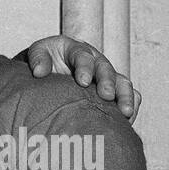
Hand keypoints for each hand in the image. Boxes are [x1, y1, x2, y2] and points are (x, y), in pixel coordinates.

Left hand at [25, 35, 140, 121]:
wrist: (48, 71)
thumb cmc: (42, 62)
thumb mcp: (37, 54)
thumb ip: (37, 59)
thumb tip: (39, 72)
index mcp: (76, 50)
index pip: (83, 56)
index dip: (85, 67)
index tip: (83, 82)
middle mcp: (95, 61)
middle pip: (106, 69)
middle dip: (107, 82)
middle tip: (106, 96)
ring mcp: (106, 76)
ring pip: (122, 82)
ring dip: (125, 96)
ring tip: (126, 112)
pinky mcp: (112, 90)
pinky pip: (128, 94)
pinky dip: (131, 104)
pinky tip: (129, 119)